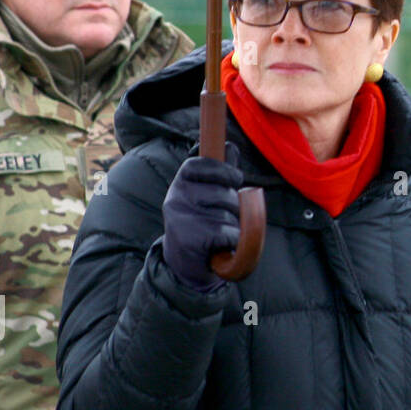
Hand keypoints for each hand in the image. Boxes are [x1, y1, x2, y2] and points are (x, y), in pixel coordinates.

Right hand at [160, 153, 244, 291]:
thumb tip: (230, 146)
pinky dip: (233, 241)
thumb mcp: (205, 193)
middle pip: (223, 192)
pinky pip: (229, 233)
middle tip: (222, 216)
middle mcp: (176, 198)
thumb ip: (219, 172)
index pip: (200, 164)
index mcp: (180, 183)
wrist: (183, 263)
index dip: (223, 170)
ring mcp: (181, 219)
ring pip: (228, 213)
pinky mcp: (191, 239)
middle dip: (233, 204)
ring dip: (233, 224)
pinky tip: (220, 245)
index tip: (234, 179)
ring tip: (218, 231)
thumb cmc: (201, 222)